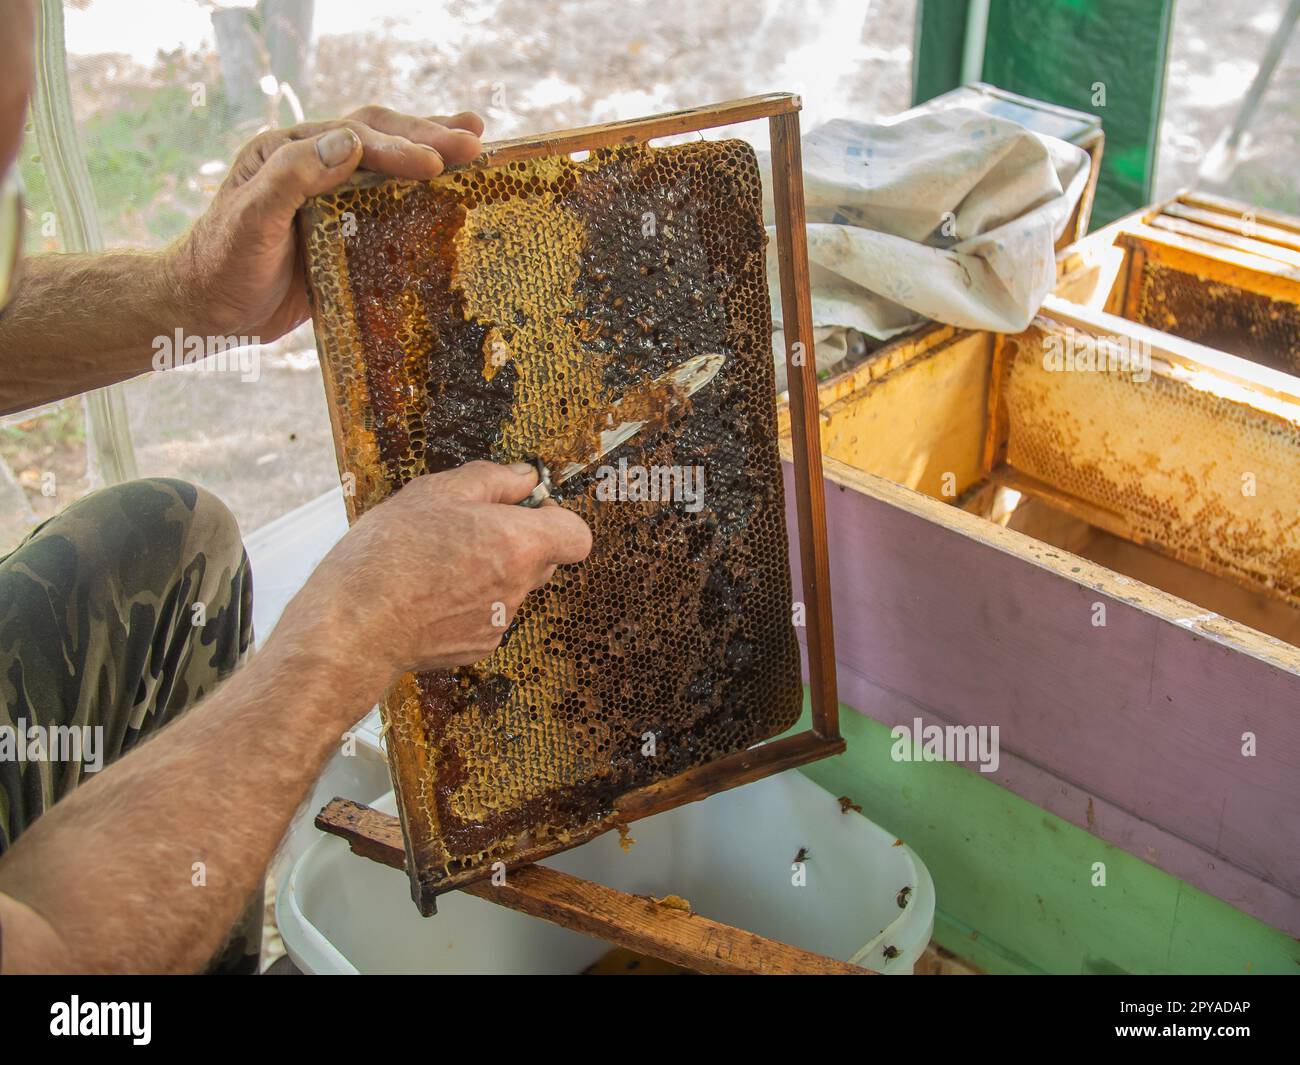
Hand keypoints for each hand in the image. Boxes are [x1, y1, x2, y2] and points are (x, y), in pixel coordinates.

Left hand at [167, 106, 484, 340]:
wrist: (207, 311)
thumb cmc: (221, 265)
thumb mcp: (251, 219)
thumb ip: (293, 177)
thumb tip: (349, 143)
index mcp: (287, 150)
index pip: (352, 138)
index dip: (397, 147)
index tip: (436, 163)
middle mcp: (311, 163)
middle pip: (377, 135)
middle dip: (427, 136)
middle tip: (474, 143)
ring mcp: (329, 194)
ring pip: (386, 161)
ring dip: (430, 148)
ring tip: (476, 143)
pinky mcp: (342, 226)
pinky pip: (388, 198)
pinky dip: (422, 188)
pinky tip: (450, 187)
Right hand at [289, 462, 591, 691]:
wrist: (352, 628)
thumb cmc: (387, 556)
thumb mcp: (434, 492)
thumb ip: (491, 479)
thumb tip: (523, 477)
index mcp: (519, 544)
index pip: (577, 535)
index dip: (556, 518)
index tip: (525, 508)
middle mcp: (518, 588)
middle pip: (545, 560)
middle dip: (519, 542)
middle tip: (471, 528)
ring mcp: (500, 622)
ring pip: (513, 587)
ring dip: (489, 571)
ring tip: (437, 562)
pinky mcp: (478, 647)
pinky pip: (488, 615)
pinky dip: (469, 602)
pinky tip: (429, 593)